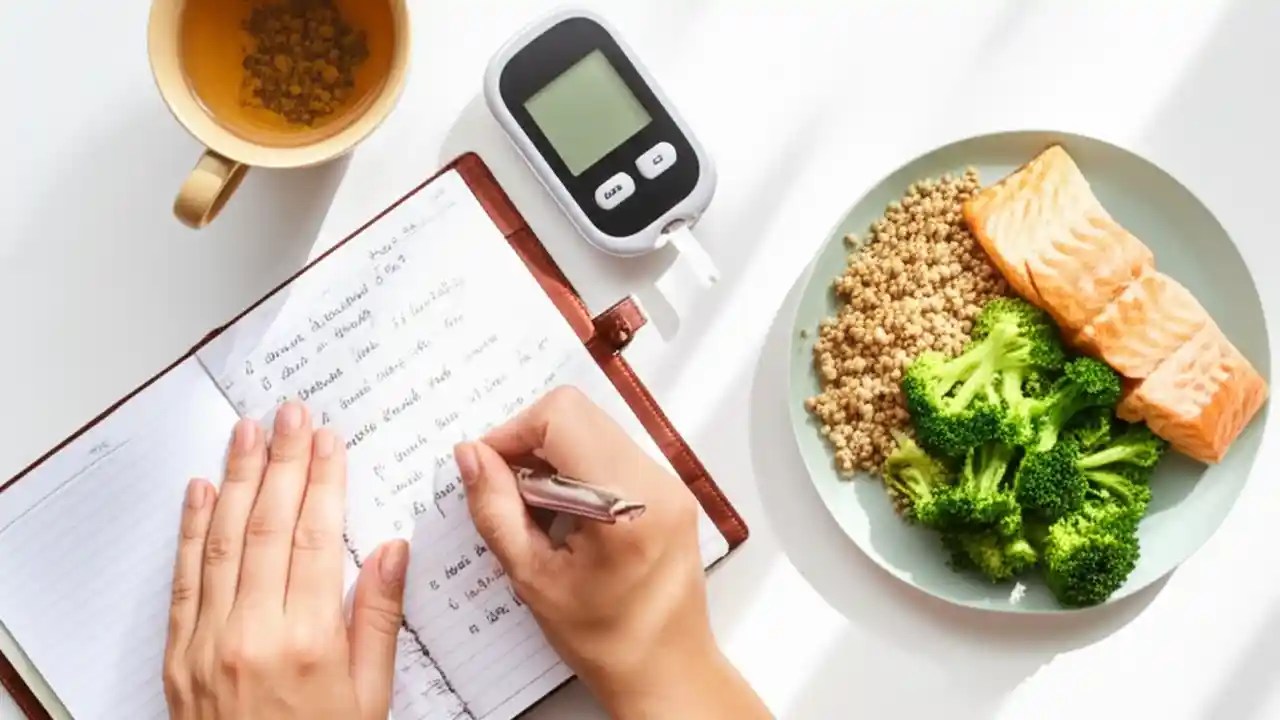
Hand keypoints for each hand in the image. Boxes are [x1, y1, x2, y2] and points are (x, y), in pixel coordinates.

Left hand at [164, 401, 408, 719]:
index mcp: (308, 641)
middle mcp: (252, 633)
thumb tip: (390, 550)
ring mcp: (208, 641)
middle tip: (290, 414)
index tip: (327, 440)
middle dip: (281, 461)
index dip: (322, 481)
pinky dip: (191, 529)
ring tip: (247, 433)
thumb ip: (377, 619)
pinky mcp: (178, 653)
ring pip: (223, 541)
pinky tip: (200, 491)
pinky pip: (185, 578)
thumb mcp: (370, 696)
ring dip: (235, 479)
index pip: (315, 537)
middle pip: (269, 526)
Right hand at [455, 387, 769, 719]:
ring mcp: (669, 483)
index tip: (486, 468)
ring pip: (595, 429)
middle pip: (578, 414)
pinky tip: (566, 514)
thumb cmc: (605, 640)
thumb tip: (472, 455)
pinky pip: (614, 452)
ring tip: (538, 510)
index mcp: (626, 502)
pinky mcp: (671, 491)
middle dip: (530, 442)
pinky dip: (578, 468)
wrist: (666, 671)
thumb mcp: (533, 577)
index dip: (512, 433)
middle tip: (508, 491)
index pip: (560, 417)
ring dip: (554, 456)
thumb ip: (496, 509)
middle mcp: (656, 482)